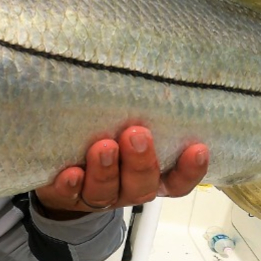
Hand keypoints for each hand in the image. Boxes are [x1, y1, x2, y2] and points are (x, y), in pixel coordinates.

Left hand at [33, 126, 208, 219]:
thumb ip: (141, 110)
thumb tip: (154, 64)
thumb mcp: (126, 124)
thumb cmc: (106, 138)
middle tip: (137, 134)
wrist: (62, 172)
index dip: (190, 170)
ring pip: (106, 190)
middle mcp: (127, 188)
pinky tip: (70, 173)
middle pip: (142, 185)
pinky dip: (70, 185)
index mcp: (150, 175)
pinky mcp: (67, 196)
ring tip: (103, 146)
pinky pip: (69, 195)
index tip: (197, 148)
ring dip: (106, 170)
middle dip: (141, 162)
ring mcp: (97, 194)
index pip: (177, 181)